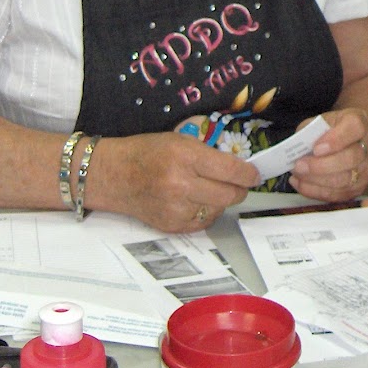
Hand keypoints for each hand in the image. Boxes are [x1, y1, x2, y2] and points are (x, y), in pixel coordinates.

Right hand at [90, 131, 258, 232]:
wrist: (113, 175)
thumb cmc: (146, 152)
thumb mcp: (179, 141)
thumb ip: (208, 155)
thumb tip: (238, 169)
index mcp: (185, 156)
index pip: (230, 170)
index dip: (248, 174)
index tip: (254, 175)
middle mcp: (181, 184)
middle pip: (229, 195)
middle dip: (239, 189)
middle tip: (239, 184)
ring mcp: (175, 208)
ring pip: (218, 209)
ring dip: (221, 200)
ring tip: (207, 189)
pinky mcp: (171, 226)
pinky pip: (203, 222)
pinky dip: (205, 212)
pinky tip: (194, 200)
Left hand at [291, 107, 367, 200]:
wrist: (354, 140)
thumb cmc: (334, 129)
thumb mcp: (322, 121)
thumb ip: (311, 131)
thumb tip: (299, 150)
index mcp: (361, 122)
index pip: (355, 128)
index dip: (336, 140)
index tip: (316, 148)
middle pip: (351, 158)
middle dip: (321, 166)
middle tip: (299, 166)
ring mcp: (367, 168)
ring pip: (345, 180)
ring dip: (317, 180)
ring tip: (297, 176)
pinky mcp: (361, 186)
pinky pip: (340, 194)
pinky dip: (317, 192)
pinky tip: (302, 184)